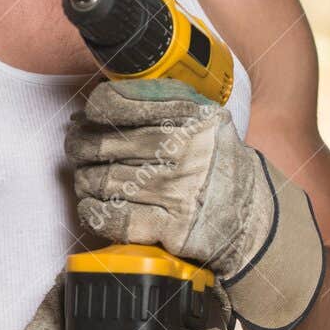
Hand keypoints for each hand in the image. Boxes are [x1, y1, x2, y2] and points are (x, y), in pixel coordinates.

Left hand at [65, 79, 324, 329]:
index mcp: (189, 116)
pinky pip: (116, 218)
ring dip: (84, 182)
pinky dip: (95, 212)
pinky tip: (92, 207)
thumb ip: (161, 103)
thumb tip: (97, 106)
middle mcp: (184, 150)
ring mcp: (178, 190)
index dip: (93, 111)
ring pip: (104, 181)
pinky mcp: (173, 227)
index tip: (86, 118)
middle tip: (75, 150)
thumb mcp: (202, 118)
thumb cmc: (217, 164)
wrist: (253, 216)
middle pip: (104, 144)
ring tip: (85, 180)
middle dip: (80, 147)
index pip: (118, 103)